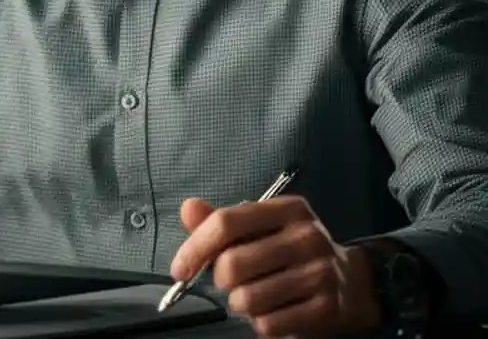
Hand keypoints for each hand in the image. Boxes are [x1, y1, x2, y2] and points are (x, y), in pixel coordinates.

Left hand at [170, 195, 381, 337]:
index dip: (195, 248)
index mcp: (288, 209)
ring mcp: (321, 272)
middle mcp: (307, 236)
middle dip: (221, 279)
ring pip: (247, 298)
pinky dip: (260, 323)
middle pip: (232, 264)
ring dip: (240, 304)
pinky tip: (273, 311)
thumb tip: (189, 208)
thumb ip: (221, 222)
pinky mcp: (327, 307)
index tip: (179, 269)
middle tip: (232, 282)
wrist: (351, 283)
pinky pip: (268, 323)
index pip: (227, 222)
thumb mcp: (261, 228)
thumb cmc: (291, 252)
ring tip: (255, 296)